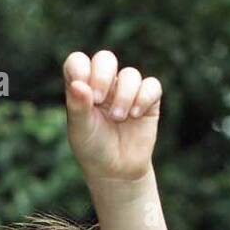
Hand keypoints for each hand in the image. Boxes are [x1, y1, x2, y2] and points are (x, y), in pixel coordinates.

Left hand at [63, 49, 162, 184]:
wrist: (116, 171)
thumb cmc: (93, 148)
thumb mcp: (80, 130)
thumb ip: (77, 107)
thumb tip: (78, 84)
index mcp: (82, 88)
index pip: (78, 62)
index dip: (79, 67)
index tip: (81, 87)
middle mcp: (104, 85)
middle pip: (105, 59)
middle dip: (102, 76)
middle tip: (98, 99)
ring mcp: (127, 91)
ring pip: (130, 74)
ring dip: (124, 95)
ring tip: (118, 118)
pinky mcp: (148, 100)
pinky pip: (152, 85)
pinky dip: (145, 97)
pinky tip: (136, 114)